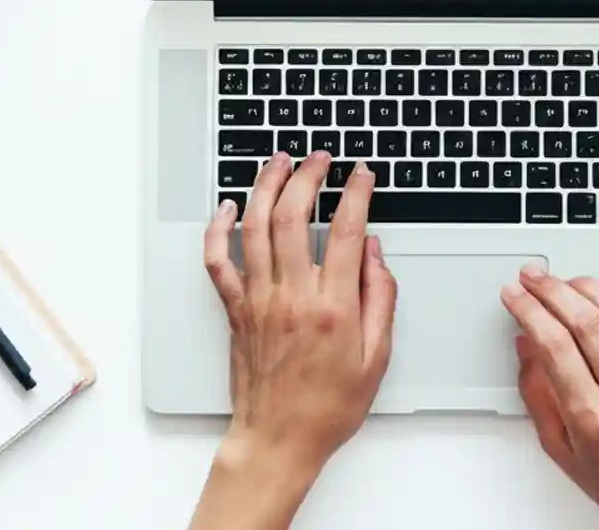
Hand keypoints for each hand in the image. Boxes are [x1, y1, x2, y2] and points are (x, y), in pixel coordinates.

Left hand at [191, 152, 397, 529]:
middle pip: (292, 216)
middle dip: (307, 176)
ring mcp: (258, 301)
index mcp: (332, 307)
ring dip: (265, 187)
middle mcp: (291, 297)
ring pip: (254, 227)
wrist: (278, 439)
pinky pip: (219, 260)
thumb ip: (379, 298)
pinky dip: (219, 228)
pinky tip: (229, 207)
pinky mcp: (235, 310)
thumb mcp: (377, 357)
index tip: (362, 174)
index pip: (344, 232)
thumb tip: (373, 252)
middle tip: (320, 158)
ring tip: (279, 162)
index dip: (356, 194)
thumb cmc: (328, 407)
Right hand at [502, 266, 598, 529]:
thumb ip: (540, 400)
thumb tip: (526, 350)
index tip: (514, 296)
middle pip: (584, 321)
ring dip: (588, 286)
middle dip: (550, 289)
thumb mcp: (565, 455)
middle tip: (532, 277)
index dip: (528, 311)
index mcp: (592, 419)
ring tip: (566, 280)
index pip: (553, 346)